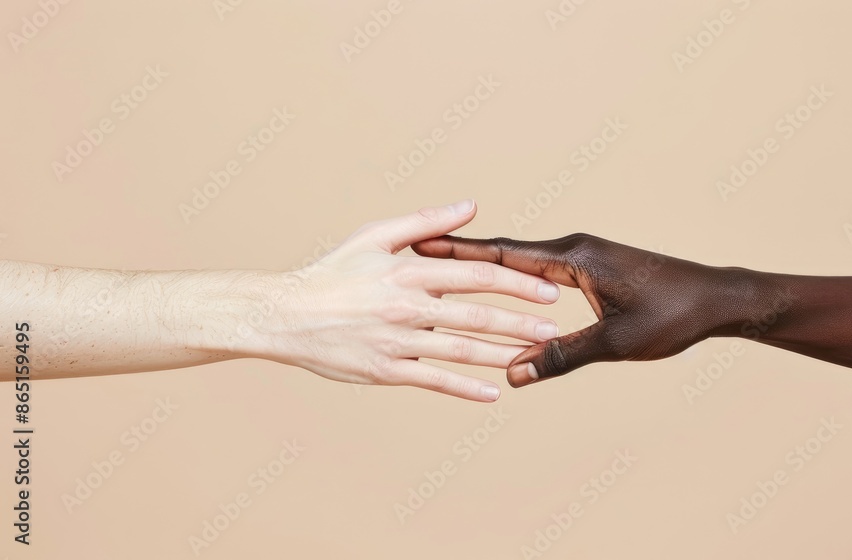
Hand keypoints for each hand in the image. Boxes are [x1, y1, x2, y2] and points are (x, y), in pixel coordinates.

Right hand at [250, 201, 561, 401]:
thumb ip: (426, 222)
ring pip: (461, 351)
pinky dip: (465, 388)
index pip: (476, 275)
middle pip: (477, 315)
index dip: (517, 282)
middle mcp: (408, 307)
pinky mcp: (386, 371)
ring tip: (536, 356)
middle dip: (521, 322)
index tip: (550, 288)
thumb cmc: (334, 271)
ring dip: (502, 354)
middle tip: (555, 327)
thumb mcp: (375, 236)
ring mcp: (398, 342)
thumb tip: (472, 206)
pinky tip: (494, 392)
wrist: (286, 315)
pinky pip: (433, 381)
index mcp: (410, 271)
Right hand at [413, 233, 750, 386]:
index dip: (461, 253)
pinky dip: (514, 281)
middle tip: (417, 253)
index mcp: (574, 258)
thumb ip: (561, 356)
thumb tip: (512, 375)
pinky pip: (541, 274)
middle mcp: (574, 250)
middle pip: (506, 253)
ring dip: (487, 269)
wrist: (717, 299)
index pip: (505, 254)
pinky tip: (499, 292)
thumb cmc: (673, 315)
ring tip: (444, 272)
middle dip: (463, 256)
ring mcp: (583, 257)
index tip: (421, 245)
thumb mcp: (616, 341)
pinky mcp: (593, 269)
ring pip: (522, 264)